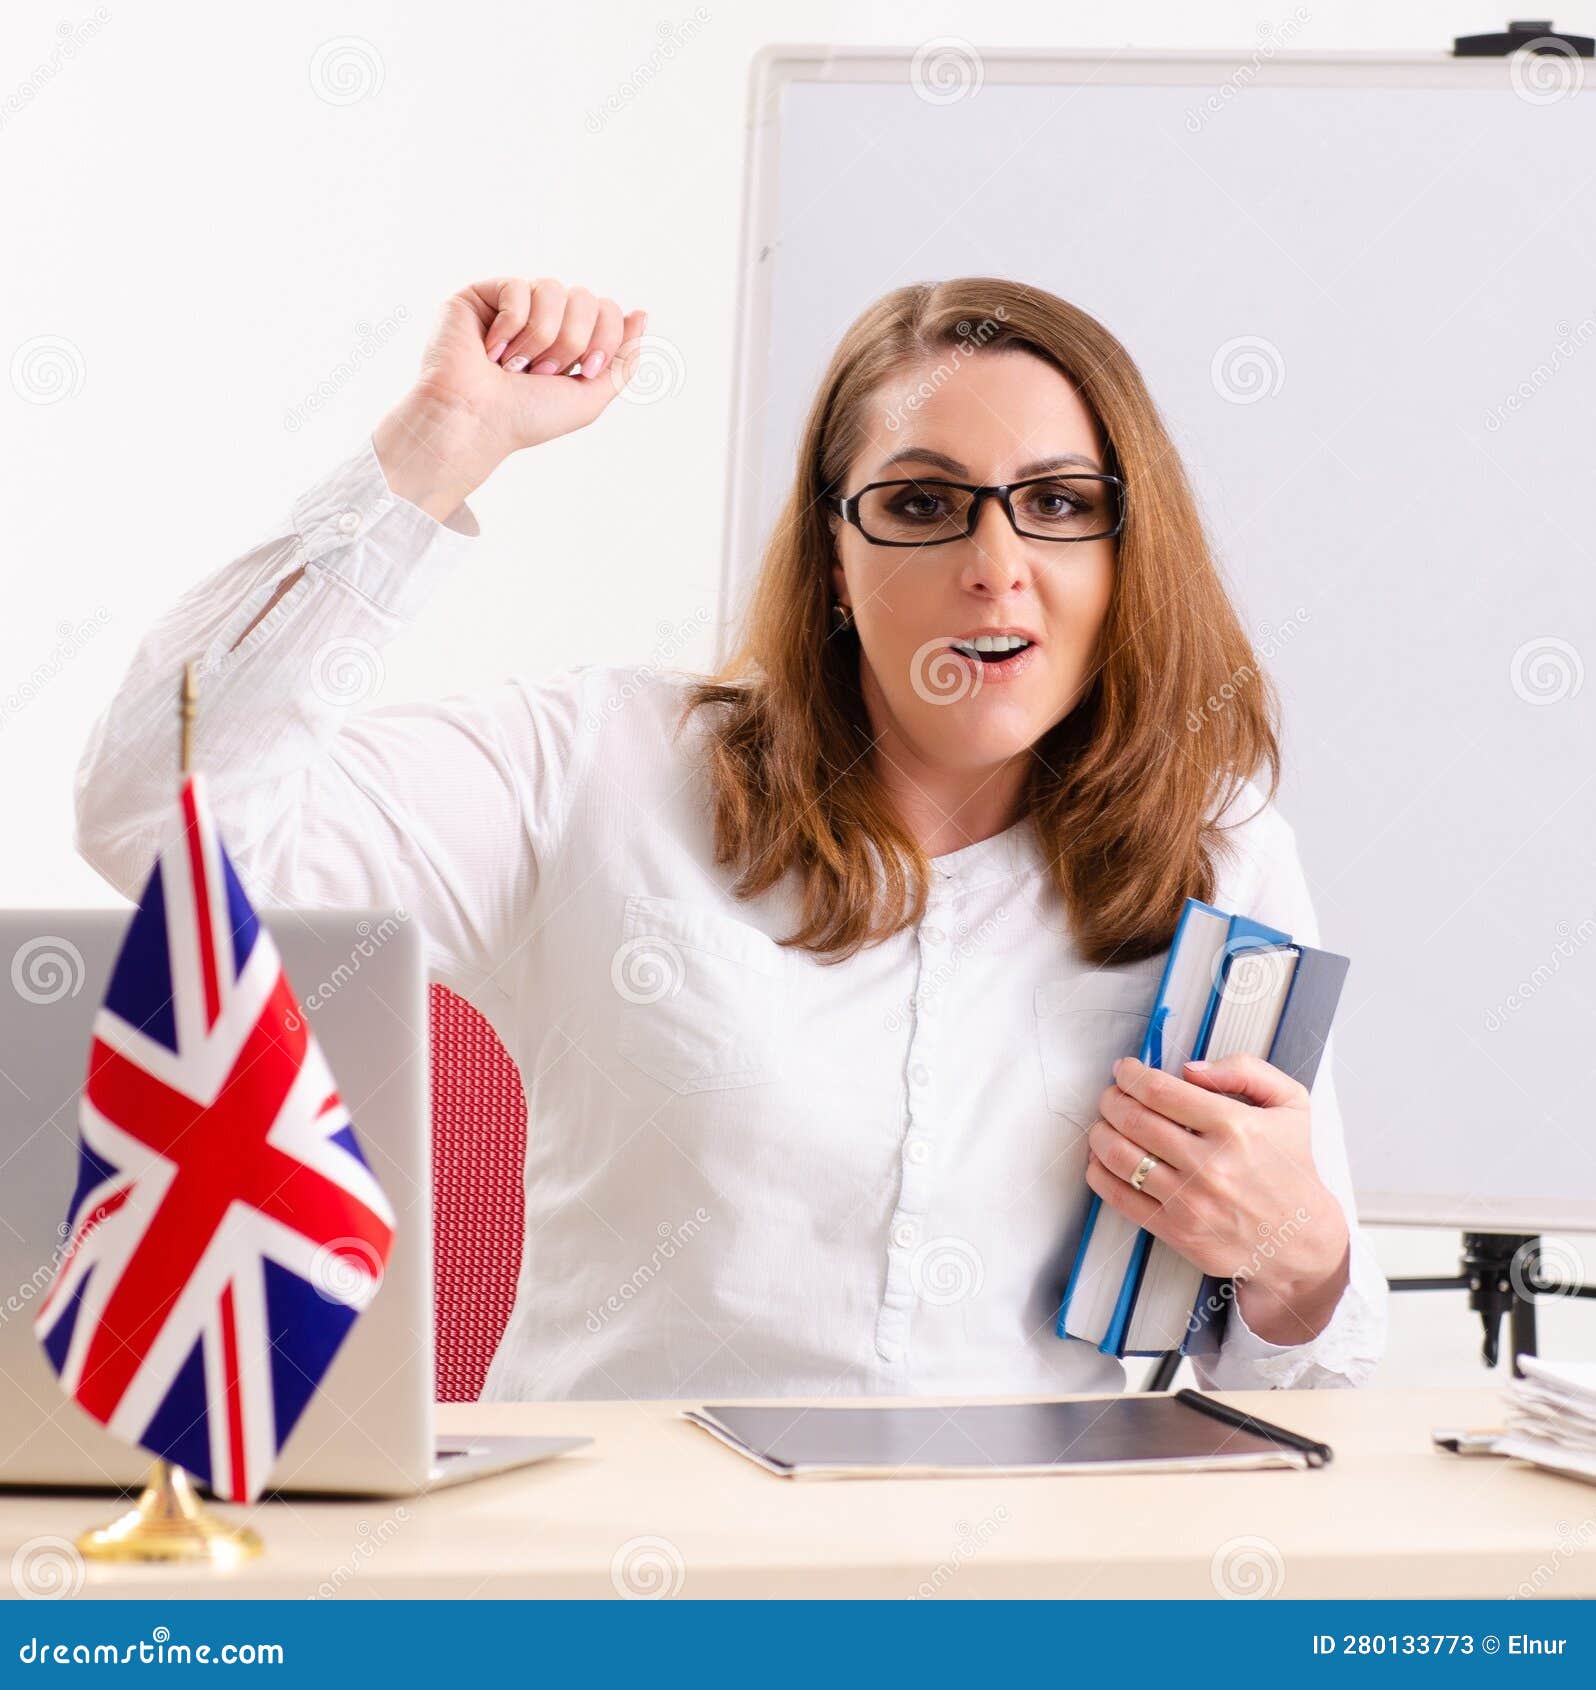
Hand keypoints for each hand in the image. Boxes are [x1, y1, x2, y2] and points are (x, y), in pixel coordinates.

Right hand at [374, 276, 647, 519]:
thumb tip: (641, 313)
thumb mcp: (590, 397)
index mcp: (569, 339)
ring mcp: (512, 304)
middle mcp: (543, 318)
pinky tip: (490, 351)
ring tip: (514, 366)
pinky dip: (510, 326)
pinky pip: (517, 287)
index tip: (584, 371)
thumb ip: (623, 361)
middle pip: (585, 297)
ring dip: (540, 337)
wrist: (475, 420)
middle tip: (542, 373)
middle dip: (570, 342)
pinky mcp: (481, 295)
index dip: (605, 339)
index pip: (607, 310)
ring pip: (552, 288)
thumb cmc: (526, 417)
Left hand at [1083, 1051, 1350, 1345]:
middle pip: (1132, 1119)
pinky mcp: (1176, 1231)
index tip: (1125, 1069)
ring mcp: (1190, 1201)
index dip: (1131, 1074)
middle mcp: (1209, 1165)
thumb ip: (1245, 1070)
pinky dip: (1099, 1171)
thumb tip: (1188, 1070)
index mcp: (1235, 1127)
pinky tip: (1102, 1158)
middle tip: (1112, 1094)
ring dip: (1100, 1132)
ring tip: (1105, 1123)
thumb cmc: (1291, 1168)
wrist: (1301, 1240)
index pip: (1159, 1091)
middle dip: (1111, 1099)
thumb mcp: (1290, 1103)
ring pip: (1118, 1155)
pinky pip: (1118, 1196)